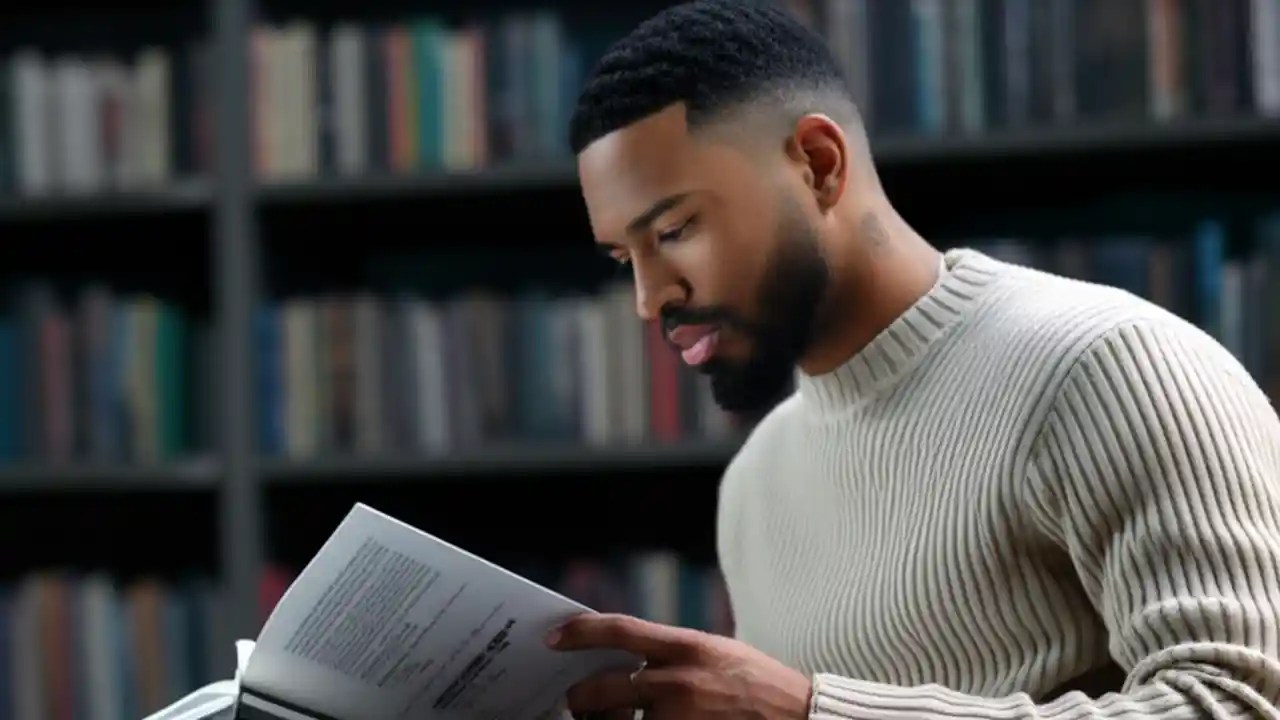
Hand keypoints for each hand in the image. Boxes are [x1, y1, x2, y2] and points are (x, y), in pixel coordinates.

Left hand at [545, 613, 812, 719]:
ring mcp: (679, 719)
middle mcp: (678, 682)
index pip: (620, 630)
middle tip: (577, 702)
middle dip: (581, 700)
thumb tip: (623, 659)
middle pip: (601, 690)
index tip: (554, 638)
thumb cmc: (758, 684)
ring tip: (612, 718)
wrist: (799, 717)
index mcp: (687, 647)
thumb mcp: (716, 653)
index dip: (580, 632)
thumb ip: (671, 654)